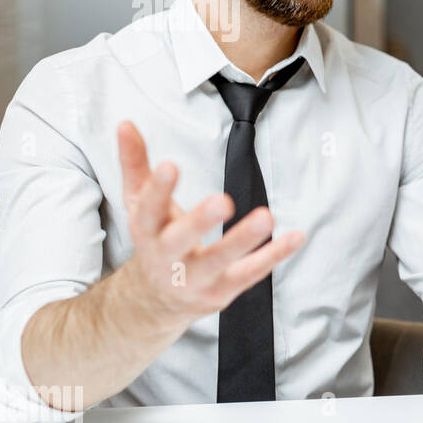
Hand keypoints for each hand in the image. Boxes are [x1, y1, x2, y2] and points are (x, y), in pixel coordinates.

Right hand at [116, 120, 305, 333]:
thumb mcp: (140, 203)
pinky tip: (297, 237)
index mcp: (147, 230)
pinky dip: (274, 255)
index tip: (171, 165)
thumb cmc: (155, 238)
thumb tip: (125, 123)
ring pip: (219, 261)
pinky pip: (250, 273)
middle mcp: (167, 257)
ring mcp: (195, 278)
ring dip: (244, 240)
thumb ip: (135, 164)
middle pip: (179, 240)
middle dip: (199, 222)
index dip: (158, 189)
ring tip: (267, 217)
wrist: (156, 299)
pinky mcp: (222, 291)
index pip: (149, 210)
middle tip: (223, 201)